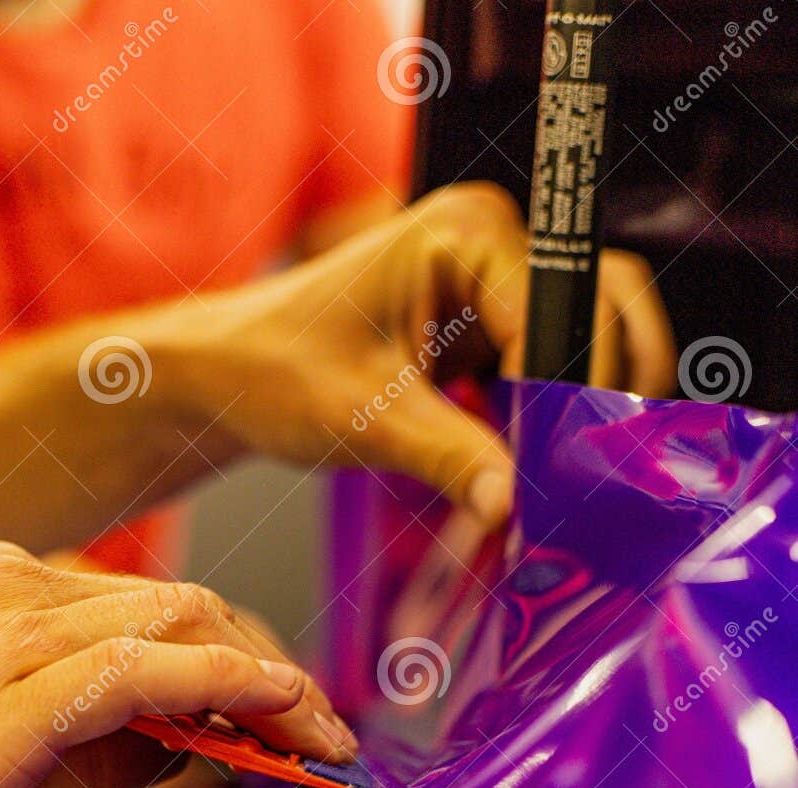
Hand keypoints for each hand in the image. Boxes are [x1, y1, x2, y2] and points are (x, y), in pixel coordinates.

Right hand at [0, 544, 355, 787]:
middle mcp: (11, 592)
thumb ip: (94, 747)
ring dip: (269, 679)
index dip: (231, 652)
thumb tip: (190, 749)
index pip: (147, 608)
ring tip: (322, 734)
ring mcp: (9, 633)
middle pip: (182, 605)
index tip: (284, 705)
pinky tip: (281, 711)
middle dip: (267, 664)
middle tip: (322, 725)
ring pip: (179, 625)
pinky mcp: (12, 694)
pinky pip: (149, 671)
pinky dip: (230, 685)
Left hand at [179, 183, 676, 529]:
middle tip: (593, 478)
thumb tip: (514, 507)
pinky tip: (545, 473)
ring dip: (585, 408)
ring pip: (589, 341)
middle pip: (602, 311)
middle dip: (602, 394)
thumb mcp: (366, 421)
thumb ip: (449, 457)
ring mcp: (499, 284)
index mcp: (469, 233)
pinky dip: (555, 419)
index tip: (569, 468)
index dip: (574, 393)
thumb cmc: (276, 373)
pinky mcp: (492, 327)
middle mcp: (496, 242)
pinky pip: (552, 369)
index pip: (565, 313)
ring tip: (575, 482)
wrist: (231, 375)